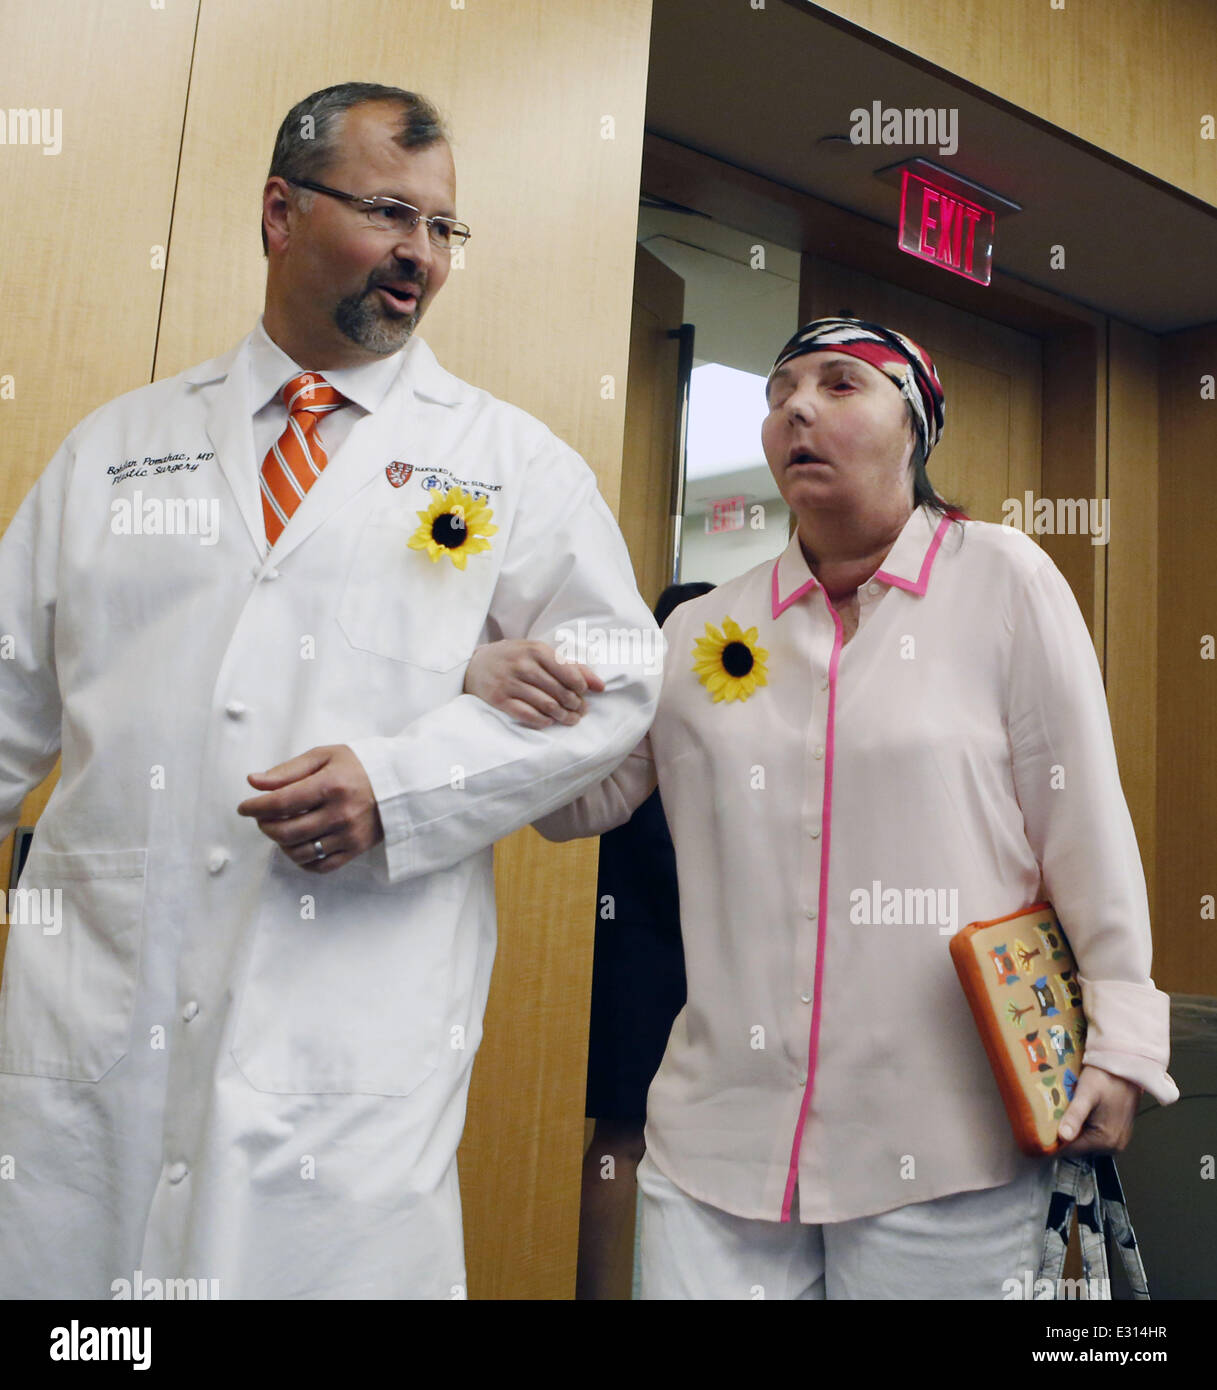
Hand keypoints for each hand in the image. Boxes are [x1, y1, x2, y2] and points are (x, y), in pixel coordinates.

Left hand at [237, 744, 383, 873]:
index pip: (280, 803)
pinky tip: (298, 845)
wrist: (399, 783)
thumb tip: (253, 782)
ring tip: (280, 829)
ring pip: (299, 852)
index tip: (244, 807)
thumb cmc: (358, 766)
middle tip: (262, 817)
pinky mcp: (355, 850)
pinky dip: (302, 860)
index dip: (255, 807)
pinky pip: (319, 866)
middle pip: (286, 831)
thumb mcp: (324, 756)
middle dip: (265, 825)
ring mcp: (348, 835)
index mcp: (330, 785)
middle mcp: (340, 813)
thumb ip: (288, 770)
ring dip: (280, 843)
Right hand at [464, 638, 604, 728]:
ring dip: (563, 716)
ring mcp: (509, 682)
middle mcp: (523, 665)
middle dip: (575, 705)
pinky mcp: (499, 699)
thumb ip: (571, 666)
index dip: (581, 688)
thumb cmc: (515, 658)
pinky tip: (548, 721)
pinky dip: (542, 721)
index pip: (568, 672)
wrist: (475, 665)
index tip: (583, 694)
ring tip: (570, 719)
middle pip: (559, 691)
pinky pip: (527, 715)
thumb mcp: (539, 654)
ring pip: (546, 705)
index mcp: (536, 650)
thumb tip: (600, 686)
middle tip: (580, 711)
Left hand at [1055, 1064, 1140, 1155]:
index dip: (1053, 1142)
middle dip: (1063, 1135)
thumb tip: (1063, 1136)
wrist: (1125, 1065)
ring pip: (1085, 1141)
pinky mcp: (1117, 1131)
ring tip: (1059, 1115)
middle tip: (1047, 1120)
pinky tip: (1074, 1113)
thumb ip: (1075, 1116)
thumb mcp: (1086, 1094)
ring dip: (1072, 1130)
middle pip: (1079, 1147)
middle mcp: (1114, 1146)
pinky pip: (1094, 1135)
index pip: (1072, 1151)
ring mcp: (1118, 1140)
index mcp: (1106, 1141)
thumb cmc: (1104, 1077)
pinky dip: (1083, 1127)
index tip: (1038, 1132)